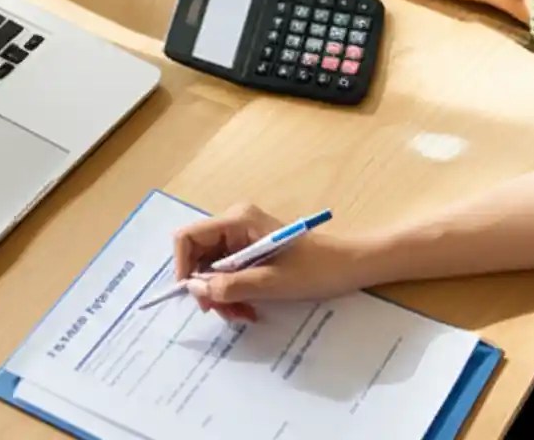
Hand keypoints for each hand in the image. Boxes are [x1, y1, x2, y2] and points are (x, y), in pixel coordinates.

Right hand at [173, 204, 373, 321]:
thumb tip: (194, 290)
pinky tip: (250, 308)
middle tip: (227, 313)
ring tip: (243, 314)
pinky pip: (229, 273)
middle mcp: (234, 223)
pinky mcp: (251, 251)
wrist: (351, 265)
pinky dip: (234, 293)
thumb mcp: (271, 283)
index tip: (194, 296)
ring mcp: (242, 237)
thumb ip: (230, 286)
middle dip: (208, 288)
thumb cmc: (316, 268)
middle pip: (199, 256)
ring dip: (223, 296)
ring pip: (212, 270)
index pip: (188, 237)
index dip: (183, 266)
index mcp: (237, 220)